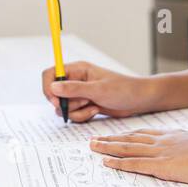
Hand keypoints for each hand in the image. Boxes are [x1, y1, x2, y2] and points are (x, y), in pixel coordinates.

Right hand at [41, 60, 159, 121]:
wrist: (139, 100)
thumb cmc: (123, 89)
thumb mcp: (98, 90)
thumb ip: (74, 89)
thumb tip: (53, 87)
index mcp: (77, 70)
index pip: (51, 74)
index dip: (48, 88)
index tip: (56, 101)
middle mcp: (76, 80)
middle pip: (54, 93)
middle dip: (66, 103)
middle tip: (82, 103)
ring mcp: (79, 93)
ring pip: (64, 107)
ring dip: (76, 111)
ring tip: (93, 107)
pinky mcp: (84, 104)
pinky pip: (73, 114)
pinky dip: (82, 116)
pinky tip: (95, 111)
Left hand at [90, 130, 187, 186]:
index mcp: (175, 136)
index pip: (146, 133)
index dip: (128, 134)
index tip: (116, 134)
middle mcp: (164, 141)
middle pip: (131, 138)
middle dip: (111, 139)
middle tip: (95, 138)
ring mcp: (162, 153)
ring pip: (127, 149)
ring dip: (108, 148)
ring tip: (93, 147)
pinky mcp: (162, 167)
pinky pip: (134, 164)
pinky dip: (118, 163)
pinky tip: (106, 163)